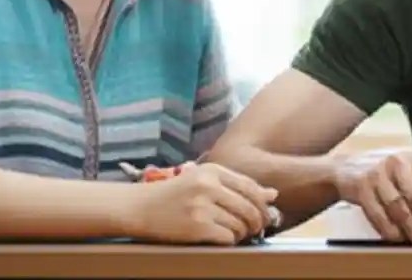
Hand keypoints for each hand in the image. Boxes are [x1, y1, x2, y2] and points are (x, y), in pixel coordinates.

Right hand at [122, 162, 278, 244]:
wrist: (138, 207)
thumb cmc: (173, 195)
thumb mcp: (204, 182)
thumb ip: (238, 186)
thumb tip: (273, 194)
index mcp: (212, 170)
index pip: (250, 187)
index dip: (262, 203)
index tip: (265, 213)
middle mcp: (208, 185)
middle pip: (249, 206)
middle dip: (257, 221)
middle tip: (256, 229)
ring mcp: (202, 206)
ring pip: (240, 223)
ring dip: (243, 233)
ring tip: (237, 234)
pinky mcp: (196, 226)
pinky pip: (227, 237)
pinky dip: (231, 241)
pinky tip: (224, 239)